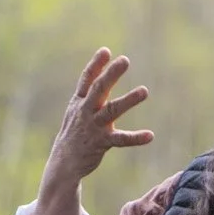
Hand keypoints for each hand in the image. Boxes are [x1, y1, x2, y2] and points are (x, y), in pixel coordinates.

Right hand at [37, 47, 153, 205]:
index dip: (96, 64)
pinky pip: (120, 140)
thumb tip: (101, 72)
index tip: (107, 51)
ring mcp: (93, 127)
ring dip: (128, 100)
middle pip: (99, 89)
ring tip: (144, 91)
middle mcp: (85, 111)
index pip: (87, 79)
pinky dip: (135, 138)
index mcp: (79, 102)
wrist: (63, 163)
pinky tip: (149, 136)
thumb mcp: (76, 111)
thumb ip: (89, 93)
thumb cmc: (74, 133)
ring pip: (112, 111)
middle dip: (111, 74)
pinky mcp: (101, 143)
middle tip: (125, 60)